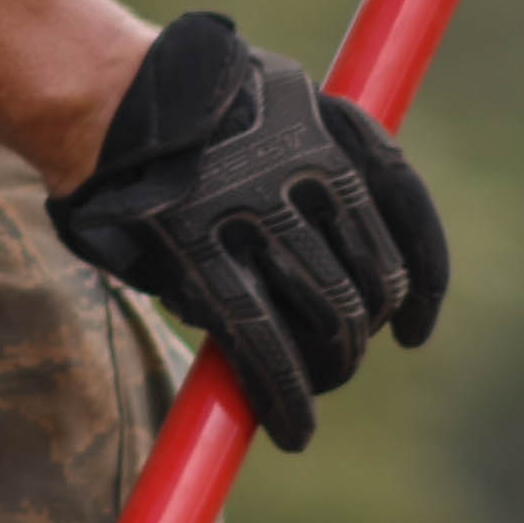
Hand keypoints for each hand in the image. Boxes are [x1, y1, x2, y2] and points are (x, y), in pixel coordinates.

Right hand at [49, 12, 445, 450]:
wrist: (98, 93)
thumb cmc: (185, 113)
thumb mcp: (275, 107)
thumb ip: (322, 163)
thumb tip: (368, 259)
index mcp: (330, 125)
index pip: (406, 209)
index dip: (426, 284)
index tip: (417, 331)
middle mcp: (303, 163)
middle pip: (373, 273)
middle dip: (364, 328)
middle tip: (342, 353)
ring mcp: (252, 206)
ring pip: (332, 313)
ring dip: (336, 364)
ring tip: (317, 390)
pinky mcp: (200, 246)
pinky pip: (263, 340)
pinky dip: (286, 394)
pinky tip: (294, 429)